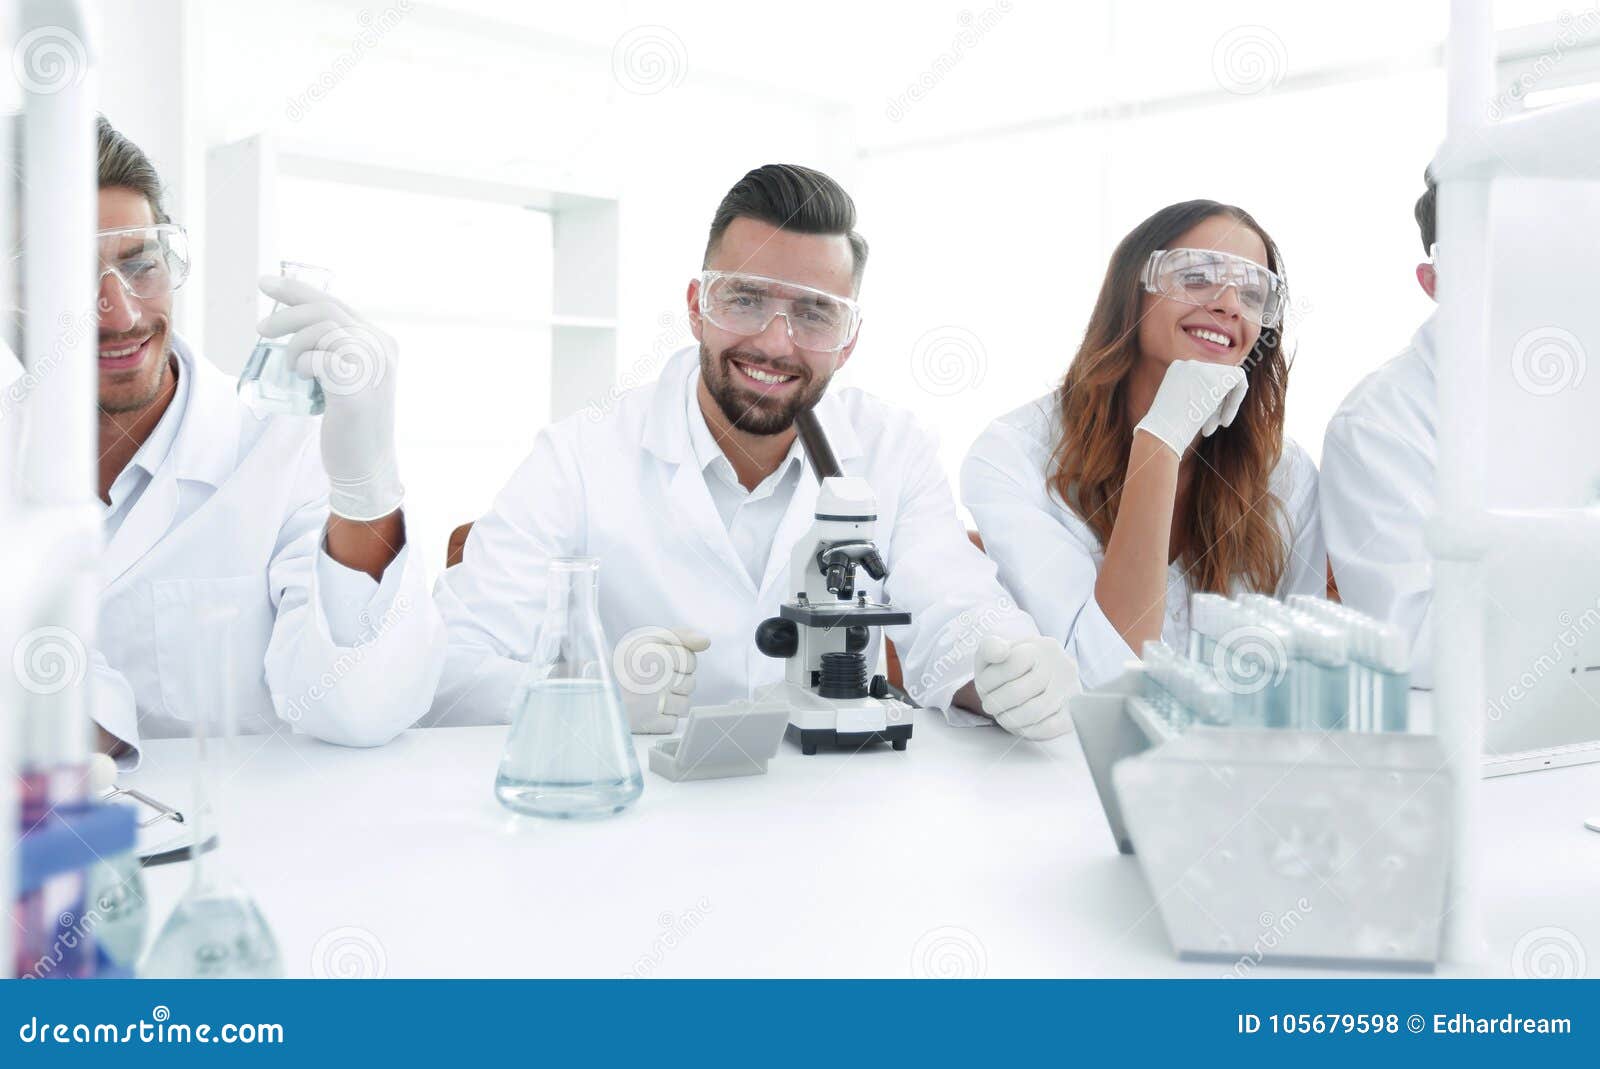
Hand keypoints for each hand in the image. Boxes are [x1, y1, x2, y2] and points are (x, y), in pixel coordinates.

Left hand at [258, 276, 402, 521]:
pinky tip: (302, 376)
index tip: (265, 284)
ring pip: (324, 330)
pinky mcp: (357, 393)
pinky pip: (322, 361)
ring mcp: (373, 371)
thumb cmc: (351, 423)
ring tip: (290, 366)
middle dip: (286, 314)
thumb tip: (296, 327)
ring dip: (295, 344)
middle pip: (327, 311)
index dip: (297, 289)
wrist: (367, 466)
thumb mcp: (349, 376)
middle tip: (261, 330)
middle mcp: (381, 351)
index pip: (335, 303)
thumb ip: (336, 351)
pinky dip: (304, 363)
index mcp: (381, 342)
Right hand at [612, 627, 710, 733]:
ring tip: (650, 695)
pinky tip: (647, 710)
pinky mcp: (647, 723)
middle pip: (690, 684)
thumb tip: (706, 642)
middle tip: (652, 680)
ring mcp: (652, 703)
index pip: (691, 661)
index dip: (679, 662)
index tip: (659, 662)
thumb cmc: (627, 664)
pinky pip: (671, 723)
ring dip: (672, 701)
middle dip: (677, 682)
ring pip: (684, 705)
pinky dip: (662, 719)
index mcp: (656, 654)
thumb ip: (680, 635)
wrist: (596, 688)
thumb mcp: (649, 639)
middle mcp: (655, 678)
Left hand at [974, 635, 1078, 739]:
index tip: (984, 686)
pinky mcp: (1072, 714)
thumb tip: (1000, 651)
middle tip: (990, 705)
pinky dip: (1027, 730)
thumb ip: (991, 647)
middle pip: (1019, 691)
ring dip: (1009, 718)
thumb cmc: (1008, 668)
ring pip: (1033, 712)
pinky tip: (1019, 724)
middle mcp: (1062, 665)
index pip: (1014, 663)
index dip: (991, 679)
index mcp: (1042, 647)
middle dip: (996, 702)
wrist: (1028, 682)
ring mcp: (1071, 691)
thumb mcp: (994, 651)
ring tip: (1002, 715)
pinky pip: (1049, 728)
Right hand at [1133, 359, 1247, 457]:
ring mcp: (1203, 369)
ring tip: (1218, 425)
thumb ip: (1197, 395)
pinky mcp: (1218, 378)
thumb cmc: (1168, 429)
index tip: (1203, 421)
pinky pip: (1239, 379)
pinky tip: (1226, 419)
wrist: (1161, 435)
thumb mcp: (1179, 405)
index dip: (1208, 400)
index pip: (1203, 378)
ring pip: (1228, 380)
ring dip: (1226, 404)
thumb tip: (1219, 395)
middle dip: (1218, 404)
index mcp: (1177, 368)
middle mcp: (1188, 363)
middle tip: (1212, 426)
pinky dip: (1237, 398)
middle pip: (1217, 379)